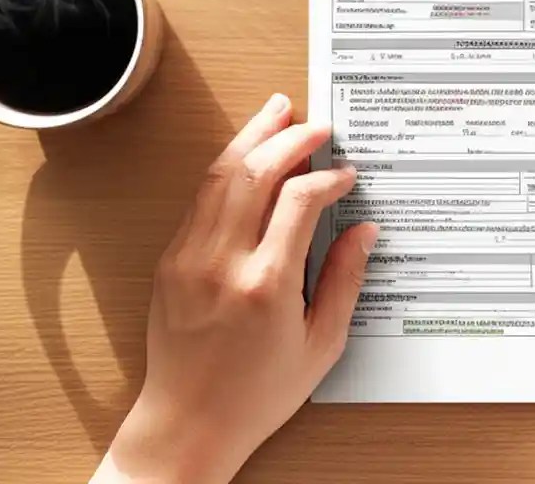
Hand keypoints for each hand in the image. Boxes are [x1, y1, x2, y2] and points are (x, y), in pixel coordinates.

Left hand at [91, 94, 375, 483]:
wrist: (189, 421)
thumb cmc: (257, 394)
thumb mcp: (321, 344)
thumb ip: (344, 280)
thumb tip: (364, 231)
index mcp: (266, 285)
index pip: (299, 201)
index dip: (327, 178)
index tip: (345, 176)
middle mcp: (222, 263)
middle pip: (255, 173)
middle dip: (290, 139)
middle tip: (316, 124)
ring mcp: (189, 258)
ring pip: (219, 175)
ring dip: (252, 138)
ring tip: (276, 112)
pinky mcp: (171, 260)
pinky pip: (199, 199)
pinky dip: (225, 168)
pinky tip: (245, 154)